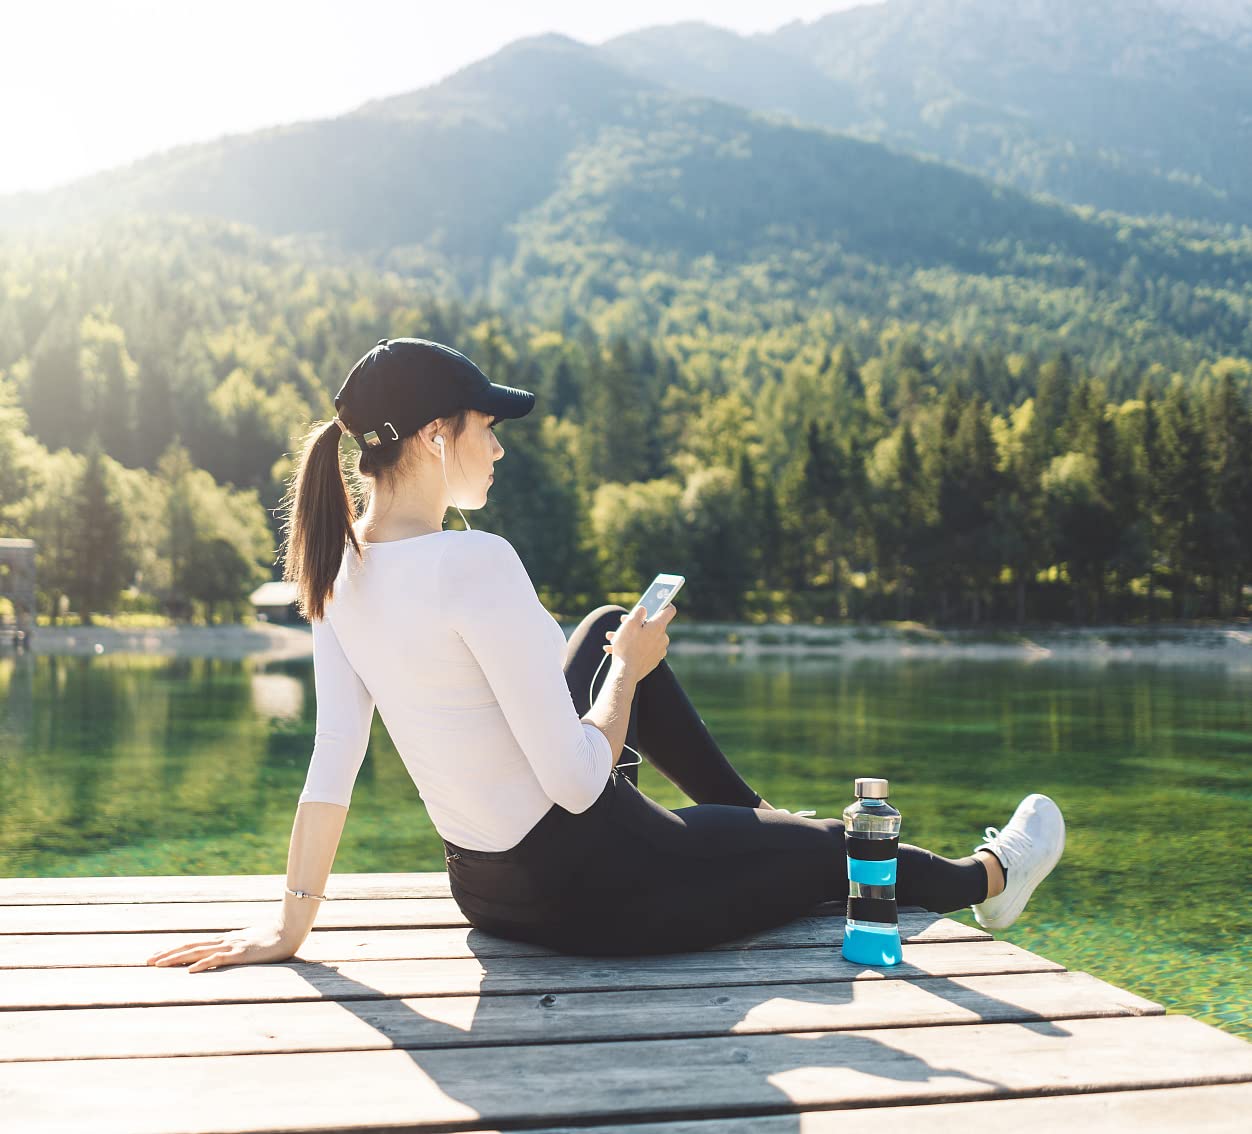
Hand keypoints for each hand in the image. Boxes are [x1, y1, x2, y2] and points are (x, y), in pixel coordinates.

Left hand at [145, 922, 297, 972]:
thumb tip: (227, 949)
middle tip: (147, 961)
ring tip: (159, 964)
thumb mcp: (251, 940)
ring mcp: (231, 946)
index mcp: (225, 939)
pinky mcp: (241, 954)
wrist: (290, 929)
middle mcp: (224, 941)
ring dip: (177, 958)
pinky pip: (218, 959)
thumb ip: (237, 944)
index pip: (194, 944)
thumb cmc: (273, 936)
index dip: (174, 949)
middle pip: (190, 947)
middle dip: (168, 954)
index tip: (157, 955)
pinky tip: (190, 971)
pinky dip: (203, 964)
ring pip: (198, 952)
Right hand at [604, 602, 676, 678]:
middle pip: (652, 625)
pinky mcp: (653, 660)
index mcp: (659, 627)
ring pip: (645, 638)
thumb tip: (644, 609)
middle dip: (637, 623)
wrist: (625, 673)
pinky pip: (643, 649)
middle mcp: (663, 638)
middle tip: (622, 622)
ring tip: (613, 638)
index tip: (658, 601)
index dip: (664, 603)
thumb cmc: (627, 647)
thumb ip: (638, 612)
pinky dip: (632, 647)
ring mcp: (659, 651)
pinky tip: (616, 648)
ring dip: (631, 636)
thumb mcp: (629, 624)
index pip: (669, 610)